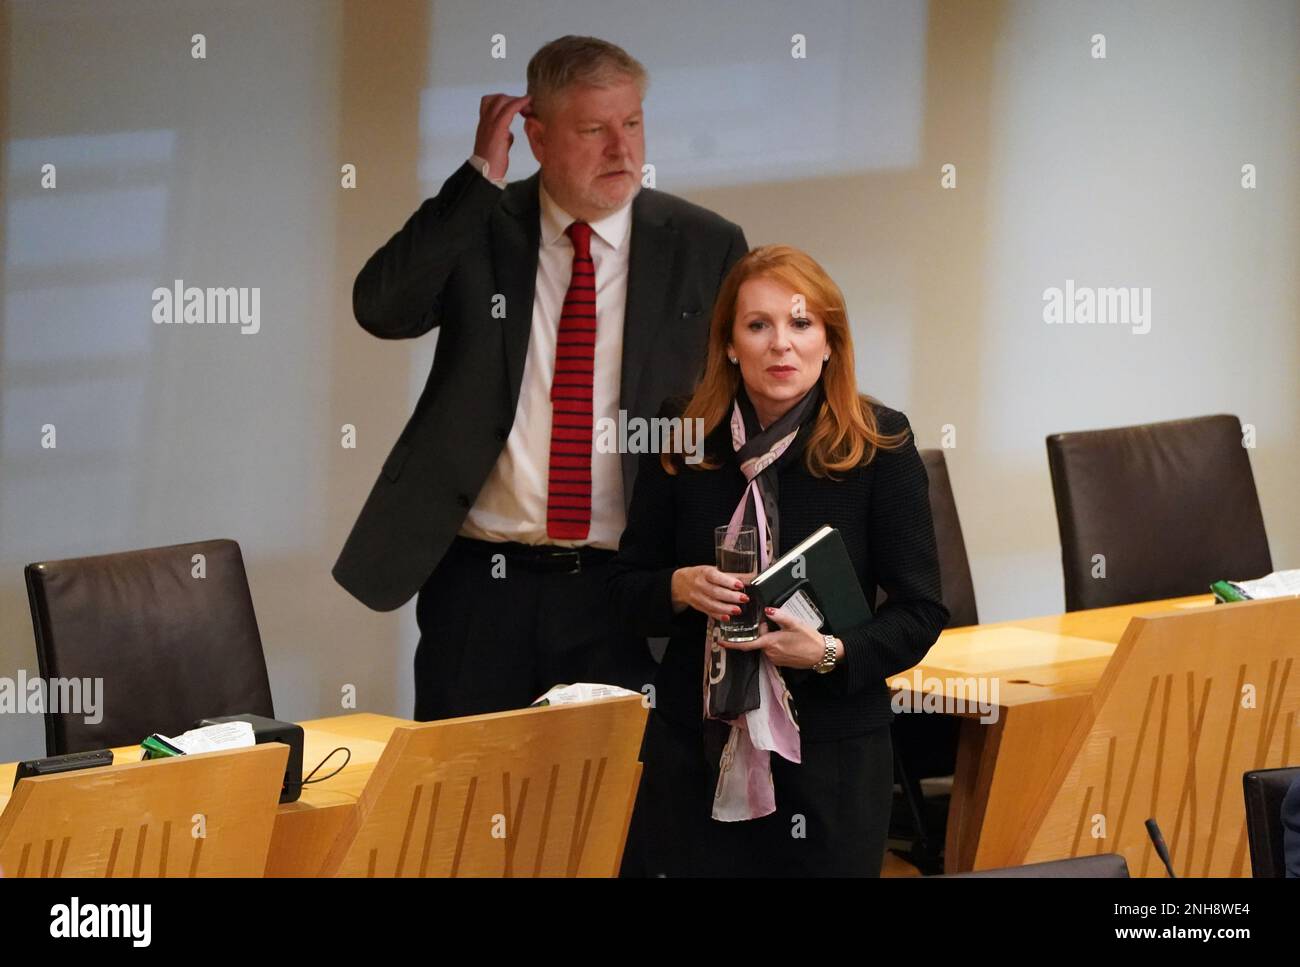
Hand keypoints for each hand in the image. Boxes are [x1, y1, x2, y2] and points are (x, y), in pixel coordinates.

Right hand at [473, 93, 531, 182]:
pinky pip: (508, 109)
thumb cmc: (492, 162)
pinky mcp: (498, 129)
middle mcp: (485, 121)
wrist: (485, 172)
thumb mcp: (498, 145)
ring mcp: (490, 123)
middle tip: (527, 106)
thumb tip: (509, 133)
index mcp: (484, 124)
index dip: (504, 100)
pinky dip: (519, 103)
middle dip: (513, 98)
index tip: (518, 106)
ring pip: (502, 100)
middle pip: (497, 98)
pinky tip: (528, 101)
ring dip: (517, 100)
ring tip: (529, 105)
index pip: (489, 102)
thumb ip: (503, 136)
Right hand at [670, 565, 749, 621]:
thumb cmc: (701, 575)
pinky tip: (727, 617)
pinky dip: (718, 616)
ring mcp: (697, 597)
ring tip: (738, 610)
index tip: (740, 585)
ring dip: (726, 608)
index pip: (715, 576)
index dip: (728, 581)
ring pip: (711, 604)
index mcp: (704, 572)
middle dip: (731, 597)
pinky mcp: (698, 606)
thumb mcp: (712, 570)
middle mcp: (699, 585)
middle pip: (715, 592)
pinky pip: (708, 612)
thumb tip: (749, 578)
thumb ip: (728, 574)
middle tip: (744, 599)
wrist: (681, 583)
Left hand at [720, 605, 841, 669]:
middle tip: (774, 624)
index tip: (720, 641)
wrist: (821, 654)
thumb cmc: (808, 639)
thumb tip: (767, 610)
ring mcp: (775, 659)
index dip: (732, 644)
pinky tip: (788, 639)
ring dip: (770, 638)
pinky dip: (776, 643)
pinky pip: (773, 650)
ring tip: (786, 632)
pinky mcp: (781, 662)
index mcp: (770, 643)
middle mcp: (770, 653)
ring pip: (766, 645)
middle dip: (762, 632)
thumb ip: (779, 616)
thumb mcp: (794, 623)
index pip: (746, 645)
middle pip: (758, 641)